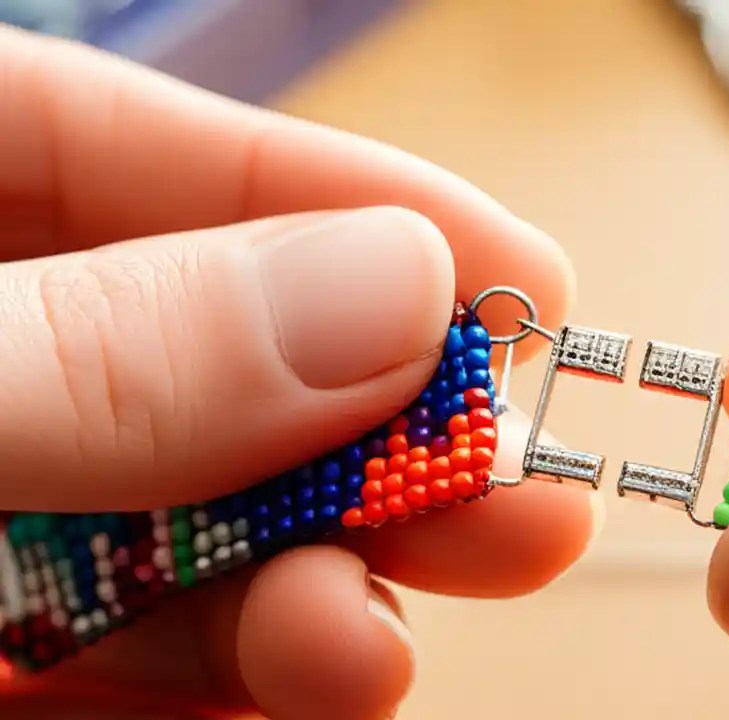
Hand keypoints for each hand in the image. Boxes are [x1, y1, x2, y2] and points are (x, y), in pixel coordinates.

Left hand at [0, 26, 599, 719]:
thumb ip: (109, 345)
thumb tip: (390, 291)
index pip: (148, 157)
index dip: (344, 202)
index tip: (518, 273)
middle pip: (202, 366)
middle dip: (366, 440)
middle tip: (517, 498)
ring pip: (166, 535)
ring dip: (297, 595)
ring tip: (363, 652)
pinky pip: (94, 672)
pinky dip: (203, 696)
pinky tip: (283, 702)